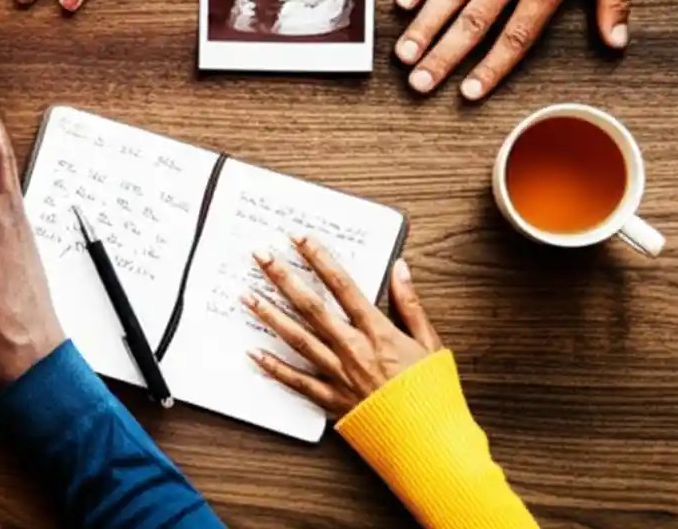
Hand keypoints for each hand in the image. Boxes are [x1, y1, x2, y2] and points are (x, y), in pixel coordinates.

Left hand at [243, 236, 440, 416]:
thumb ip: (409, 302)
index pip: (342, 285)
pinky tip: (253, 353)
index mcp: (377, 331)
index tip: (300, 238)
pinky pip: (297, 381)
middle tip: (262, 256)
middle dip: (284, 278)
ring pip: (297, 339)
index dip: (319, 258)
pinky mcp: (331, 400)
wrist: (427, 438)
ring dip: (270, 315)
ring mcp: (339, 374)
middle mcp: (353, 349)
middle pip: (311, 307)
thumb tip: (399, 267)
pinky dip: (273, 367)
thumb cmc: (430, 390)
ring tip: (247, 295)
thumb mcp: (429, 341)